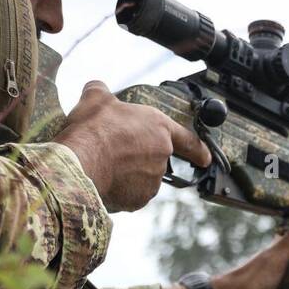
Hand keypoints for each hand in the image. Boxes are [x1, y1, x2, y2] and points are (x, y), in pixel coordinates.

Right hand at [54, 80, 210, 212]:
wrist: (82, 162)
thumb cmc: (93, 128)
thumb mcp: (96, 97)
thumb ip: (102, 91)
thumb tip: (97, 88)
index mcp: (159, 128)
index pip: (187, 140)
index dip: (198, 149)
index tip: (206, 158)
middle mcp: (161, 157)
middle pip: (153, 158)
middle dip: (137, 157)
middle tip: (114, 150)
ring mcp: (151, 181)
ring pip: (141, 178)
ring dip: (127, 174)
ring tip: (104, 163)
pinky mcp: (137, 200)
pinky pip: (129, 195)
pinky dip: (119, 190)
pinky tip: (103, 179)